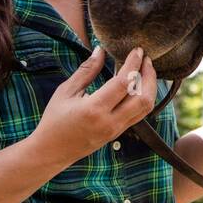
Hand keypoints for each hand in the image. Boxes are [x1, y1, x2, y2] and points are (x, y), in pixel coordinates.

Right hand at [29, 46, 157, 167]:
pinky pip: (139, 115)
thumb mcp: (66, 91)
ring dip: (150, 87)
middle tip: (147, 59)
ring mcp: (116, 130)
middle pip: (143, 97)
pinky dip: (144, 98)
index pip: (124, 83)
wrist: (52, 151)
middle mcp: (109, 121)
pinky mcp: (118, 133)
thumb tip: (100, 50)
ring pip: (145, 108)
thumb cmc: (54, 119)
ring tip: (146, 70)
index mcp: (94, 109)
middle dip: (149, 75)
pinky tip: (140, 86)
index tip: (138, 50)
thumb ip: (86, 70)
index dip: (134, 64)